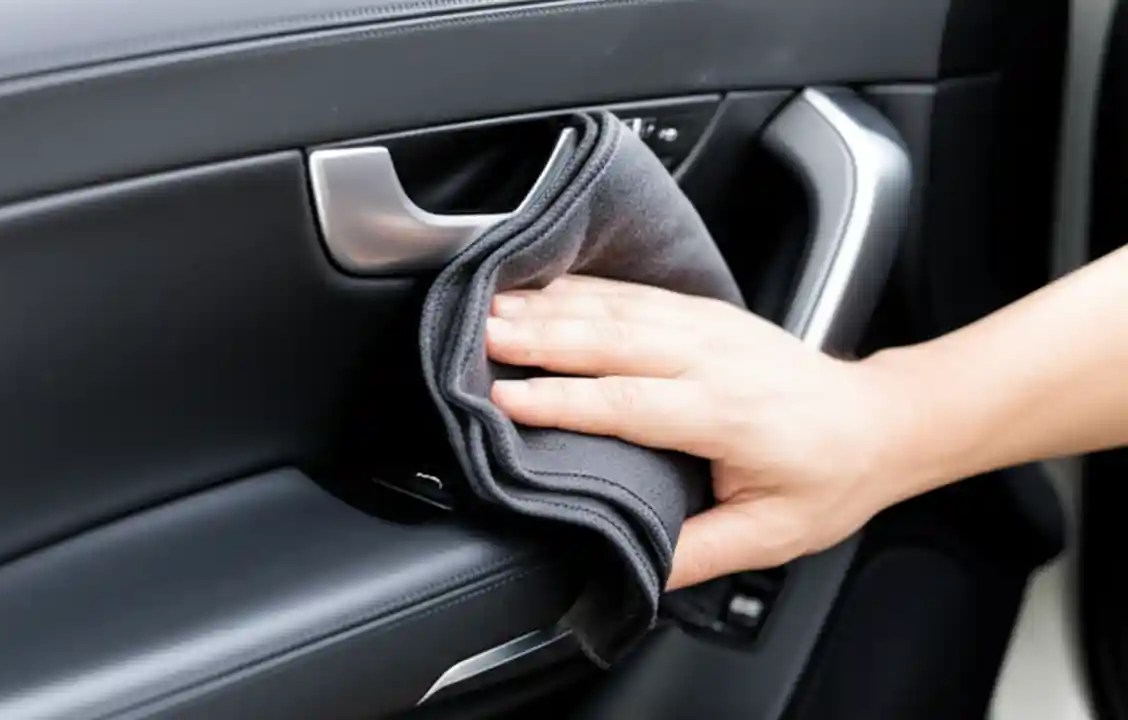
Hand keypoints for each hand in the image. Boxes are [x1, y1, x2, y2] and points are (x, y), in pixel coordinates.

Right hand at [484, 275, 918, 589]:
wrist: (879, 420)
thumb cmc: (828, 477)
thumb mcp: (771, 535)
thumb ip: (698, 552)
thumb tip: (631, 567)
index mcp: (725, 413)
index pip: (627, 403)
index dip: (561, 401)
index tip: (505, 400)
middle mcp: (713, 359)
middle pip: (611, 340)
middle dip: (538, 336)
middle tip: (478, 336)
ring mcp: (709, 327)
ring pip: (617, 308)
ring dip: (551, 306)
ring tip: (493, 308)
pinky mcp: (706, 312)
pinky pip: (634, 292)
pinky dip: (582, 287)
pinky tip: (543, 288)